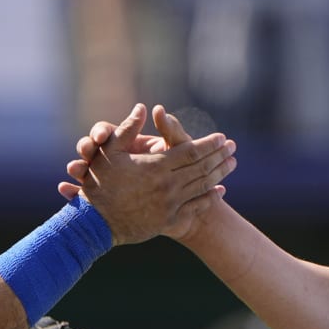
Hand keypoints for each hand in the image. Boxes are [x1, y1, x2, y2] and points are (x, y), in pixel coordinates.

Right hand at [56, 104, 234, 243]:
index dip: (209, 144)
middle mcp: (168, 185)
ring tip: (232, 164)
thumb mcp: (109, 151)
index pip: (191, 152)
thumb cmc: (99, 183)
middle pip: (202, 168)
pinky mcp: (168, 220)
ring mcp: (170, 204)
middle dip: (220, 156)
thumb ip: (128, 128)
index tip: (222, 137)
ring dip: (220, 174)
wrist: (94, 222)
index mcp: (156, 166)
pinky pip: (195, 207)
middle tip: (233, 148)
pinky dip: (210, 198)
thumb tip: (142, 107)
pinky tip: (219, 191)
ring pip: (202, 186)